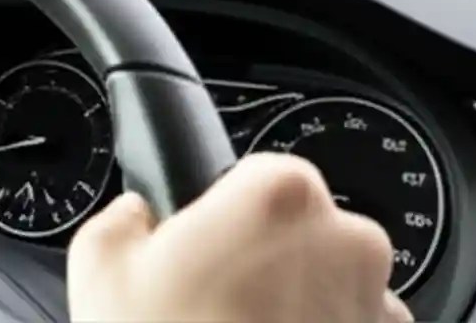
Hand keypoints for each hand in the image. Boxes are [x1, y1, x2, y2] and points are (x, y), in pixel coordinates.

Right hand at [67, 153, 412, 322]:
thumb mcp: (99, 266)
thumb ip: (123, 215)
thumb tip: (138, 215)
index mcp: (279, 194)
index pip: (253, 173)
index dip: (220, 212)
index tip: (199, 248)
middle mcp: (346, 240)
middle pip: (298, 227)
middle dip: (261, 258)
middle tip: (209, 303)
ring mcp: (377, 303)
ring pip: (328, 281)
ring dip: (293, 302)